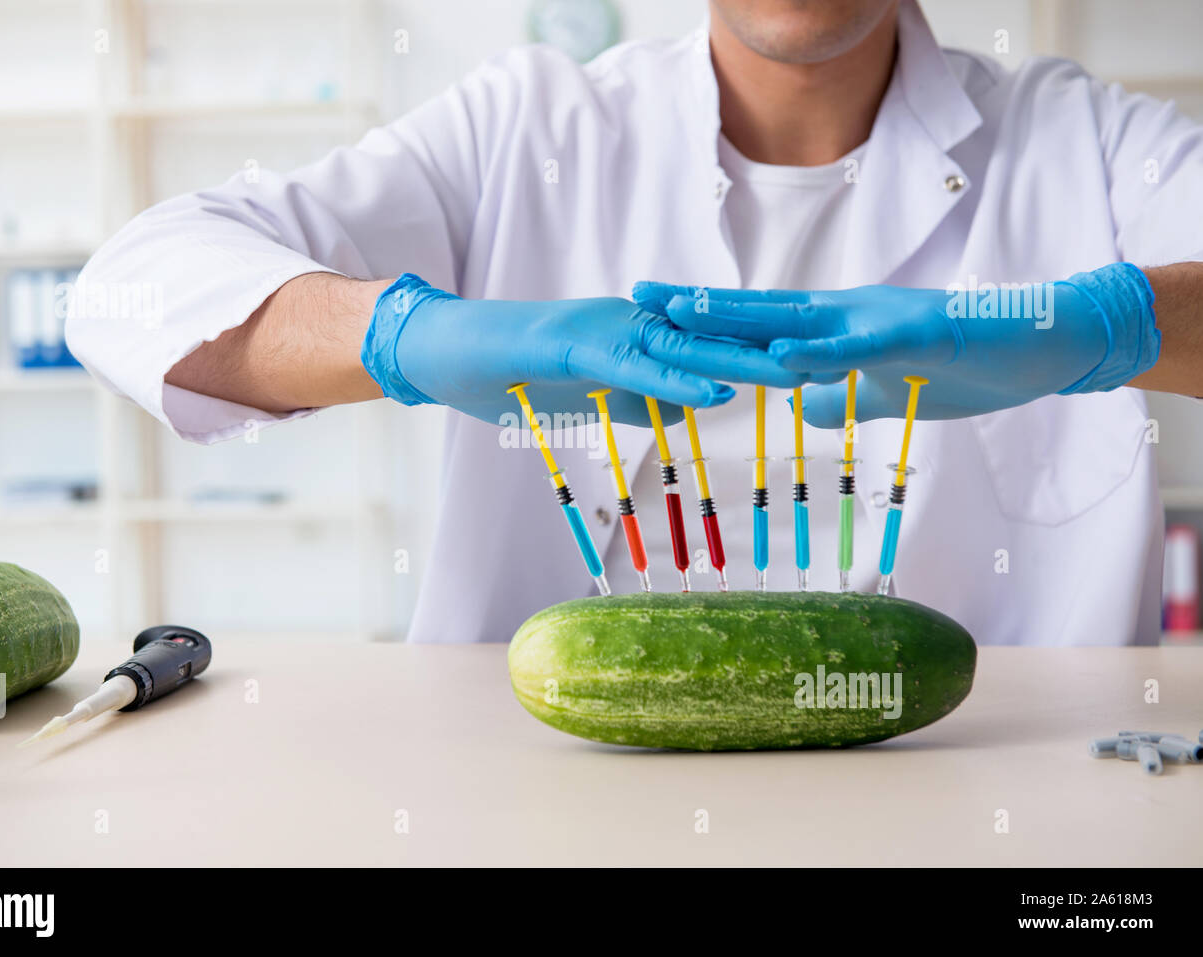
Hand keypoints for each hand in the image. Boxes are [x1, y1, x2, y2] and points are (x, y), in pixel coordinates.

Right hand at [362, 273, 802, 424]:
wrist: (448, 351)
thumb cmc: (513, 375)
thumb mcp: (591, 396)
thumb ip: (637, 400)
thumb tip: (683, 414)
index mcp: (637, 337)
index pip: (709, 347)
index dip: (762, 356)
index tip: (813, 367)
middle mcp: (630, 325)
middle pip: (712, 341)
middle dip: (773, 352)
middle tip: (832, 362)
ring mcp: (605, 332)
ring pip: (685, 349)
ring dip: (743, 362)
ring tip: (796, 373)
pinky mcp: (576, 347)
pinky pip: (636, 368)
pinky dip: (679, 380)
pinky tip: (717, 390)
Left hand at [635, 263, 1159, 425]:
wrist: (1034, 348)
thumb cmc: (960, 366)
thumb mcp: (882, 390)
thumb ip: (840, 392)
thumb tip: (799, 406)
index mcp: (836, 328)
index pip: (756, 324)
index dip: (704, 322)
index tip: (651, 319)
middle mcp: (845, 314)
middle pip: (758, 310)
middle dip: (697, 306)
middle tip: (638, 297)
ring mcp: (878, 320)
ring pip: (796, 317)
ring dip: (740, 317)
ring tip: (685, 313)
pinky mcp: (917, 333)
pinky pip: (862, 344)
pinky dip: (820, 350)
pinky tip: (782, 352)